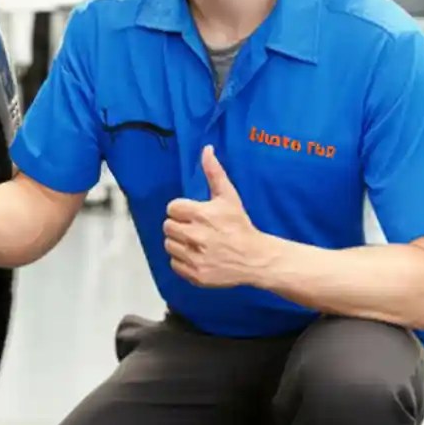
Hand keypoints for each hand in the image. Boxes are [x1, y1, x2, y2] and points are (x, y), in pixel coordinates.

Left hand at [164, 145, 273, 287]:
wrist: (255, 258)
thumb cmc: (240, 226)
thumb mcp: (228, 196)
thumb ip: (214, 172)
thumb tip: (207, 150)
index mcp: (201, 215)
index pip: (172, 208)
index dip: (182, 210)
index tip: (194, 214)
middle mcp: (196, 236)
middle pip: (168, 227)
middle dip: (179, 226)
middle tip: (195, 228)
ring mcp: (195, 257)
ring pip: (169, 245)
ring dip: (179, 243)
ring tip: (196, 242)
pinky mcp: (195, 275)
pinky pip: (174, 264)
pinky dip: (183, 260)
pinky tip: (197, 255)